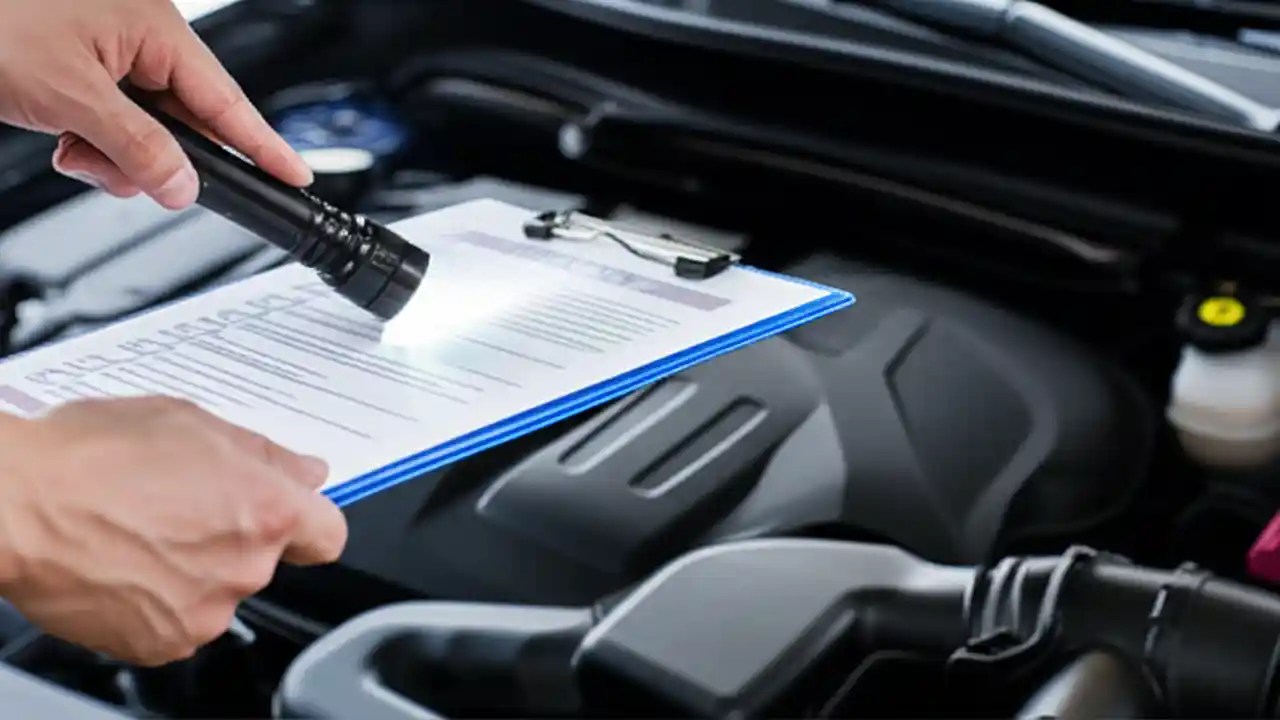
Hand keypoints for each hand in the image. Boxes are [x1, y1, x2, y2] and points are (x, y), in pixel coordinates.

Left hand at [0, 0, 311, 208]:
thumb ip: (137, 147)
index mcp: (155, 28)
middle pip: (183, 123)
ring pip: (145, 129)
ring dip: (113, 153)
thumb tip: (182, 184)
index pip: (227, 102)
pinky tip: (62, 135)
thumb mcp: (69, 96)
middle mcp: (140, 35)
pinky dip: (91, 139)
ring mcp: (110, 49)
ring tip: (73, 146)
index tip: (294, 177)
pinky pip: (113, 119)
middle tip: (118, 169)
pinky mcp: (84, 64)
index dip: (263, 146)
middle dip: (153, 158)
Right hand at [0, 397, 346, 665]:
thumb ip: (263, 454)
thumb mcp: (191, 423)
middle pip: (267, 559)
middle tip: (183, 507)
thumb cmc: (90, 456)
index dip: (308, 520)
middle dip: (236, 536)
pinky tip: (126, 563)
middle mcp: (245, 567)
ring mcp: (204, 612)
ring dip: (197, 570)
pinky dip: (161, 601)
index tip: (288, 514)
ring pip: (222, 592)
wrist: (13, 506)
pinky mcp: (161, 643)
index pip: (327, 533)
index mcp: (266, 511)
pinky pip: (180, 622)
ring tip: (144, 533)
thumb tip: (305, 471)